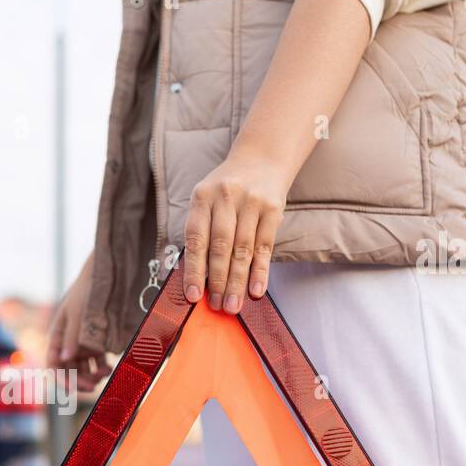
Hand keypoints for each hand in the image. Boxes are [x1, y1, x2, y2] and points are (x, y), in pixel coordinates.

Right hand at [46, 256, 110, 393]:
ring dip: (91, 376)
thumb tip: (63, 360)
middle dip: (78, 380)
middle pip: (68, 370)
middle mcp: (67, 343)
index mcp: (57, 336)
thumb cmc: (86, 292)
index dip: (60, 378)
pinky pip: (96, 362)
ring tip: (104, 374)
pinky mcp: (97, 343)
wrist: (106, 277)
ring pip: (83, 368)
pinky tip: (108, 368)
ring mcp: (82, 344)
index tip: (71, 389)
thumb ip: (71, 337)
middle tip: (92, 386)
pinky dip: (101, 368)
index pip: (53, 363)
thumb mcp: (77, 314)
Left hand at [181, 149, 289, 311]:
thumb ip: (202, 232)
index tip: (193, 296)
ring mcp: (251, 202)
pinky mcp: (273, 208)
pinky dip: (260, 271)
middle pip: (220, 247)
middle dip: (218, 281)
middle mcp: (226, 197)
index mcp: (202, 197)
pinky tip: (255, 290)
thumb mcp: (207, 200)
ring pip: (243, 250)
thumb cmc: (227, 189)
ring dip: (237, 282)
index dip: (194, 270)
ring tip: (233, 305)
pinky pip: (265, 246)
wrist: (261, 158)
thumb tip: (197, 278)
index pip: (196, 239)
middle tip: (217, 306)